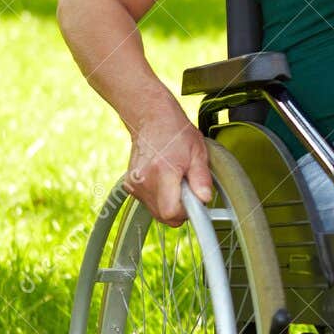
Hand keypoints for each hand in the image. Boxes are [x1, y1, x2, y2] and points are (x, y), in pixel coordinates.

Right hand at [124, 104, 213, 226]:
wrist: (151, 118)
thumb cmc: (176, 133)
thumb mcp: (197, 152)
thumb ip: (201, 178)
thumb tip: (204, 199)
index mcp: (162, 171)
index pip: (171, 212)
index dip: (186, 212)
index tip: (195, 202)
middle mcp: (144, 180)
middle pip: (163, 216)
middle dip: (180, 209)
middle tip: (188, 189)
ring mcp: (135, 184)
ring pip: (156, 211)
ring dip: (170, 203)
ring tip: (175, 180)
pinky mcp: (130, 185)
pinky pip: (149, 203)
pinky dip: (160, 197)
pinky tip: (164, 180)